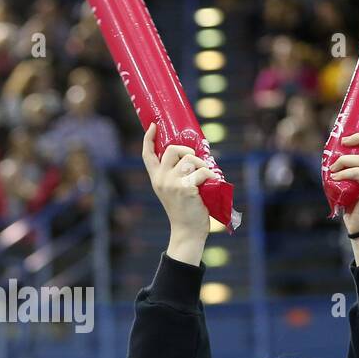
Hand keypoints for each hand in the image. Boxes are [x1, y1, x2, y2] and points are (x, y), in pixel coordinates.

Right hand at [142, 123, 213, 265]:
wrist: (187, 231)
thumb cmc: (185, 211)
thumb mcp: (174, 191)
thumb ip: (177, 175)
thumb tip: (193, 156)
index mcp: (156, 179)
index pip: (147, 155)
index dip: (149, 138)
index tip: (154, 125)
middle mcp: (161, 179)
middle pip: (172, 149)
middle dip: (188, 151)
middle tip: (196, 163)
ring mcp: (172, 183)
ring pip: (190, 159)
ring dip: (202, 165)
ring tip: (205, 176)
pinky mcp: (186, 189)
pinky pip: (202, 172)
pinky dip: (210, 176)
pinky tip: (210, 184)